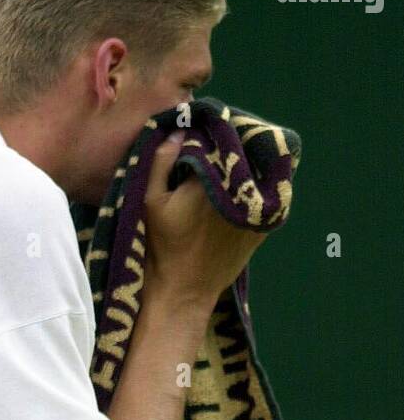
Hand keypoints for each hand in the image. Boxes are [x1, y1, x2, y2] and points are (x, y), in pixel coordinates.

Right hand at [143, 132, 265, 311]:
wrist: (184, 291)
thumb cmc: (162, 247)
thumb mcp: (150, 201)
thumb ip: (160, 161)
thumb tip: (178, 129)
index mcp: (209, 177)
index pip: (218, 138)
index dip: (212, 130)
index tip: (205, 127)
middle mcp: (238, 188)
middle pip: (243, 151)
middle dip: (233, 142)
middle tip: (222, 136)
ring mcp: (255, 207)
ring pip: (260, 169)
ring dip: (250, 160)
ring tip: (235, 156)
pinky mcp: (263, 224)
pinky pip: (269, 192)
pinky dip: (261, 182)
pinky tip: (248, 180)